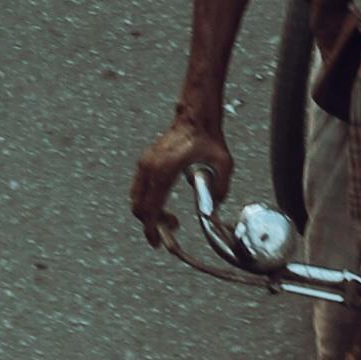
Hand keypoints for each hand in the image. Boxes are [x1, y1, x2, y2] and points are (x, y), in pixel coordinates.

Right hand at [132, 110, 233, 240]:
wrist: (195, 115)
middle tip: (172, 232)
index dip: (152, 229)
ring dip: (150, 213)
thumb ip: (220, 187)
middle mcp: (149, 167)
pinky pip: (140, 189)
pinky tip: (165, 205)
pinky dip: (149, 202)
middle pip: (140, 207)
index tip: (158, 244)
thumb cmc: (208, 138)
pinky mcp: (146, 161)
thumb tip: (213, 208)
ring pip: (137, 198)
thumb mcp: (223, 163)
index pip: (151, 208)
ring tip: (172, 219)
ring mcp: (145, 163)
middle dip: (152, 225)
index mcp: (164, 170)